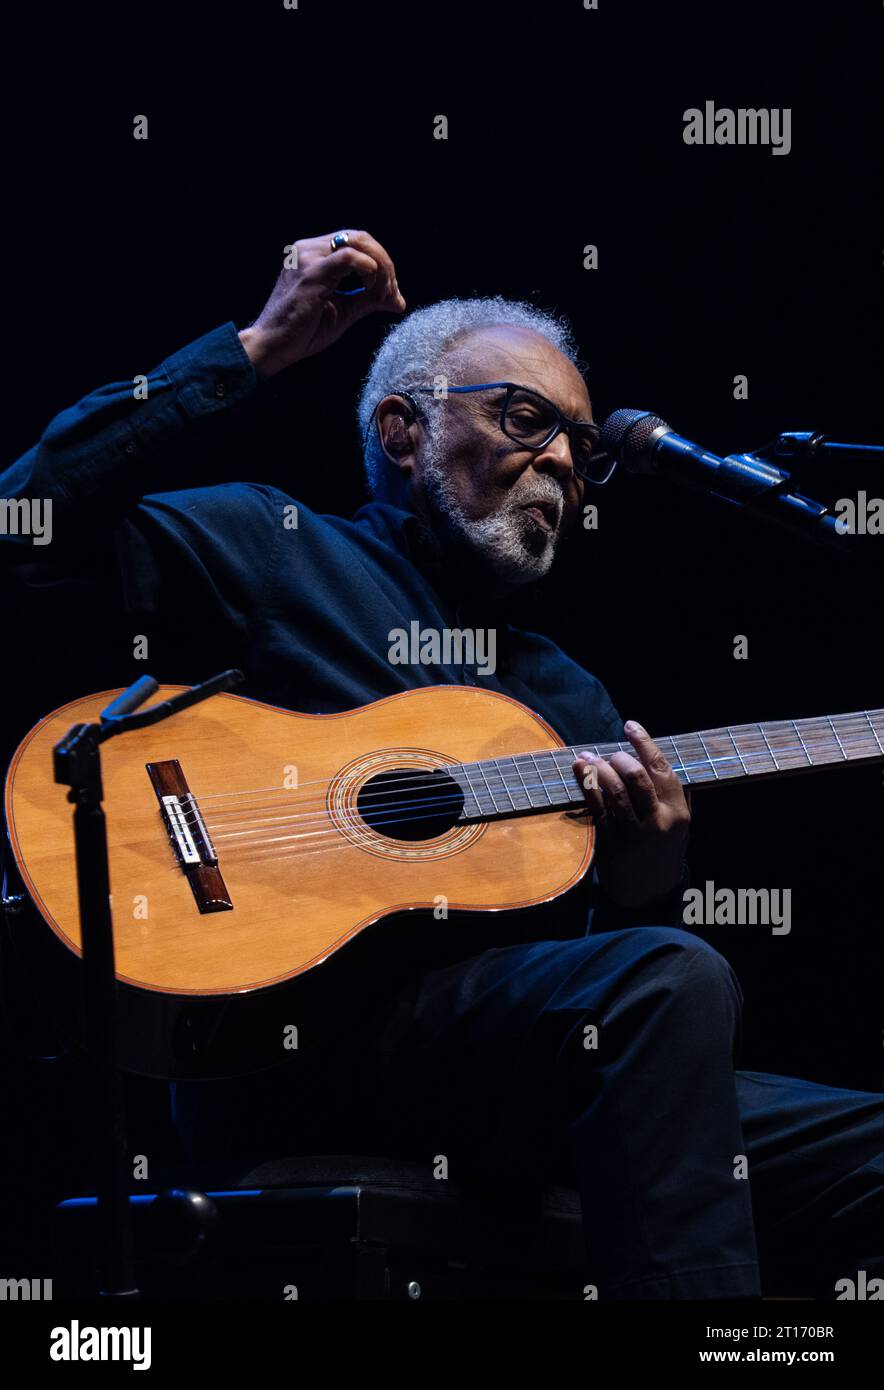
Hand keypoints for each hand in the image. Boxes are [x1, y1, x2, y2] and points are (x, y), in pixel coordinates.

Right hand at [238, 228, 405, 375]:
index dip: (380, 262)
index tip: (389, 293)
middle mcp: (308, 249)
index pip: (356, 242)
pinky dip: (369, 271)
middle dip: (385, 263)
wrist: (274, 347)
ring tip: (383, 295)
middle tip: (391, 294)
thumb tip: (398, 301)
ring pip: (358, 243)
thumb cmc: (304, 331)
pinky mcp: (311, 273)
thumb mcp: (344, 311)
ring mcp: (308, 258)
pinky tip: (370, 291)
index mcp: (313, 253)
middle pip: (360, 237)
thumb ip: (369, 300)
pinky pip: (349, 257)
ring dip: (381, 268)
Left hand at [573, 720, 690, 910]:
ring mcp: (634, 833)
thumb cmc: (662, 850)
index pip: (661, 768)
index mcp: (678, 811)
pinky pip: (597, 808)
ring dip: (598, 768)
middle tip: (610, 754)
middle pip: (636, 776)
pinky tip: (579, 769)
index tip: (630, 725)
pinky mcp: (612, 843)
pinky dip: (586, 785)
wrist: (649, 894)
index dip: (644, 742)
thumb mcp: (679, 824)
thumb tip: (652, 754)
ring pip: (614, 790)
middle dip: (618, 757)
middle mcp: (658, 820)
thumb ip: (671, 793)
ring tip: (587, 757)